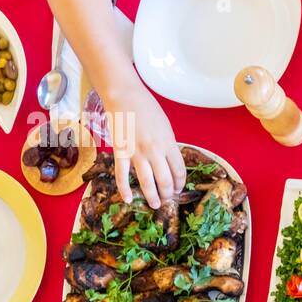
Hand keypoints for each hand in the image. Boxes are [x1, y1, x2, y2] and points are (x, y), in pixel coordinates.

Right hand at [102, 82, 186, 207]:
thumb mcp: (165, 127)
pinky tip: (128, 199)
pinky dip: (124, 189)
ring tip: (155, 205)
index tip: (179, 188)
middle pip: (165, 180)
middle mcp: (155, 151)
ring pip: (147, 182)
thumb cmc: (147, 108)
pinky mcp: (120, 152)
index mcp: (169, 144)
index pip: (179, 171)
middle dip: (168, 193)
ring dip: (152, 196)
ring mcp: (137, 153)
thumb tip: (169, 163)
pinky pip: (122, 175)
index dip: (180, 183)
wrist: (124, 96)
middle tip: (167, 199)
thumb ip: (168, 146)